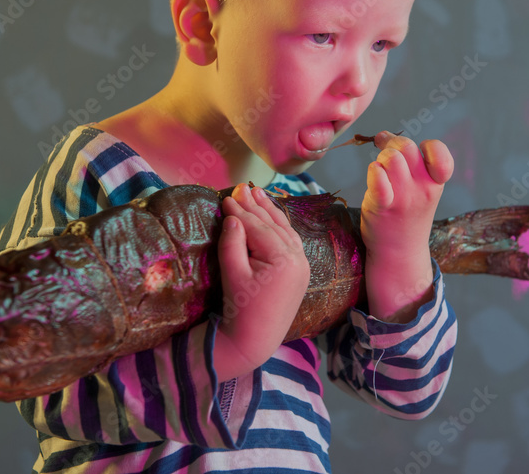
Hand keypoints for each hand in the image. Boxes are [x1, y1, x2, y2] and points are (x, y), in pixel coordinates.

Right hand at [212, 183, 309, 381]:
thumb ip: (233, 243)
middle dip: (256, 206)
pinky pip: (291, 241)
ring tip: (257, 194)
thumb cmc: (241, 309)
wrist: (255, 340)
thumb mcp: (232, 274)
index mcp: (283, 259)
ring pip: (286, 231)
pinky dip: (280, 227)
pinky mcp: (301, 272)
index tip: (225, 196)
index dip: (240, 211)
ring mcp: (303, 266)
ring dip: (270, 212)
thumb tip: (233, 217)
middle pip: (274, 225)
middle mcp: (299, 259)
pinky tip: (272, 216)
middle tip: (242, 187)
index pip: (258, 228)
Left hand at [361, 131, 453, 321]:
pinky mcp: (382, 205)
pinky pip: (377, 175)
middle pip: (406, 146)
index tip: (413, 154)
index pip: (439, 150)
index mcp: (435, 183)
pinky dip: (373, 171)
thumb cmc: (406, 215)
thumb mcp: (420, 189)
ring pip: (390, 157)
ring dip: (380, 158)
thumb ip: (409, 163)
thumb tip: (383, 135)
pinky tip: (374, 179)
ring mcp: (403, 197)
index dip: (425, 145)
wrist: (400, 253)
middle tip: (383, 152)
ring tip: (379, 171)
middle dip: (392, 144)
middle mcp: (422, 188)